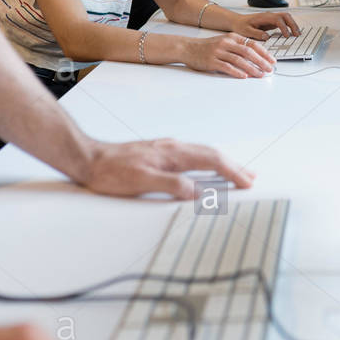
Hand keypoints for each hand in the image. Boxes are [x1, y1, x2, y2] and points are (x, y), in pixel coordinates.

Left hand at [83, 136, 255, 197]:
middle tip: (250, 178)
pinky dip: (206, 163)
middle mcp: (172, 148)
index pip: (211, 161)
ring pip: (202, 154)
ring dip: (221, 164)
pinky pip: (191, 156)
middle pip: (212, 155)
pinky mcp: (159, 153)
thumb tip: (197, 192)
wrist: (88, 158)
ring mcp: (166, 149)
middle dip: (233, 167)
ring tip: (234, 173)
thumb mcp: (141, 182)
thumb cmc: (110, 171)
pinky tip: (204, 168)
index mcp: (173, 154)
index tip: (246, 183)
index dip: (232, 172)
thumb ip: (171, 185)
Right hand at [184, 32, 275, 76]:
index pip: (252, 44)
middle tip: (269, 69)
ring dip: (252, 68)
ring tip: (260, 75)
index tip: (272, 60)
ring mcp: (219, 52)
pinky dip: (237, 72)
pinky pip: (227, 67)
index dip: (264, 53)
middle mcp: (226, 43)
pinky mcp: (211, 61)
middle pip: (248, 52)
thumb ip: (238, 47)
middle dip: (261, 61)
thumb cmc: (207, 47)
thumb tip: (256, 57)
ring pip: (239, 60)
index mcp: (232, 37)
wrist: (187, 48)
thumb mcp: (224, 41)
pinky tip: (244, 76)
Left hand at [234, 10, 298, 39]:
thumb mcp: (245, 31)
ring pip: (286, 18)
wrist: (237, 21)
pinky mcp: (272, 22)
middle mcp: (269, 16)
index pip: (278, 20)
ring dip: (293, 24)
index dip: (284, 27)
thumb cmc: (240, 25)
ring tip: (297, 34)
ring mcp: (271, 18)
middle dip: (293, 24)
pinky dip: (289, 26)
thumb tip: (266, 37)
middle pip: (285, 16)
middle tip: (297, 34)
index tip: (287, 36)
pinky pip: (283, 22)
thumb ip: (256, 33)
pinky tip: (291, 33)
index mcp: (263, 17)